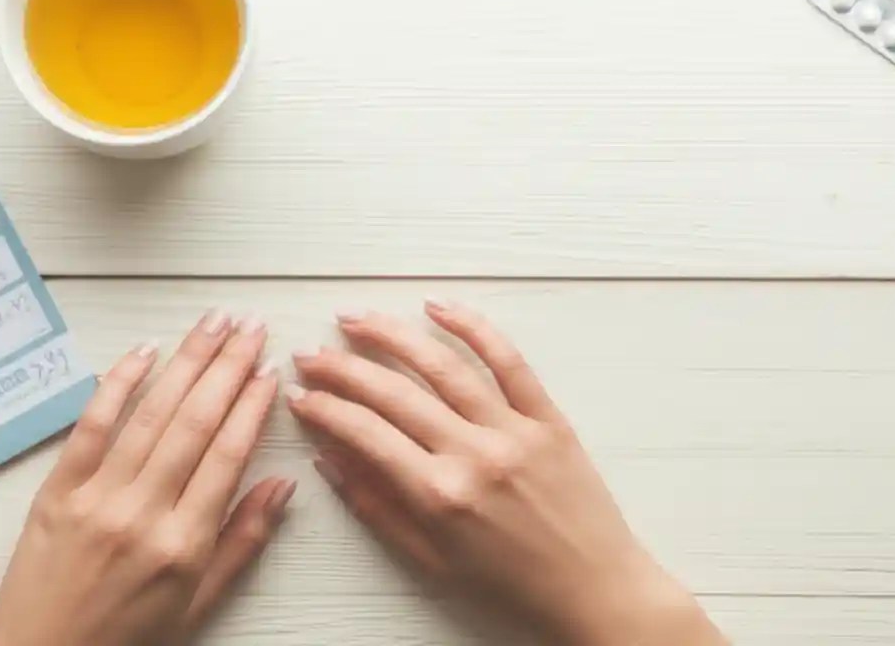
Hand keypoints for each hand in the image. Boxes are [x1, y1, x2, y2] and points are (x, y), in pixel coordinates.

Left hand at [0, 311, 294, 645]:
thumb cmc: (123, 639)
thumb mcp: (199, 605)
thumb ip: (243, 541)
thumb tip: (281, 486)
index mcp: (183, 545)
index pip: (228, 456)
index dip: (253, 407)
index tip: (270, 373)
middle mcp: (142, 513)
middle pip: (195, 423)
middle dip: (228, 367)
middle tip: (251, 327)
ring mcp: (96, 497)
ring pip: (150, 413)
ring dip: (187, 361)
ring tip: (213, 324)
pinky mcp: (57, 489)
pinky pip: (91, 425)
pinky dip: (117, 383)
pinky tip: (144, 351)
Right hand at [289, 300, 725, 645]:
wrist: (593, 587)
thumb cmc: (511, 581)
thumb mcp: (431, 559)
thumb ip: (376, 506)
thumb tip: (329, 459)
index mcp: (440, 496)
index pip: (364, 434)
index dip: (324, 409)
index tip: (300, 395)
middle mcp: (473, 456)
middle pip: (393, 393)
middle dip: (343, 368)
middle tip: (312, 353)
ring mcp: (513, 431)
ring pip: (443, 366)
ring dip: (392, 336)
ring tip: (356, 319)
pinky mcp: (548, 418)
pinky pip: (508, 361)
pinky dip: (473, 328)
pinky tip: (437, 308)